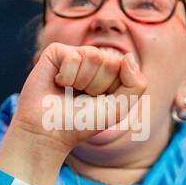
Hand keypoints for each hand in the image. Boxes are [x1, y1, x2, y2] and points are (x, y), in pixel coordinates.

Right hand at [11, 43, 146, 155]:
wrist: (49, 132)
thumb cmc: (82, 122)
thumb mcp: (119, 108)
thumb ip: (136, 84)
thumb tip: (128, 56)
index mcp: (110, 71)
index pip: (125, 66)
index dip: (113, 88)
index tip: (99, 101)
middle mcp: (92, 60)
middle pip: (110, 61)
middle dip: (98, 85)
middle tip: (81, 98)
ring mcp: (74, 54)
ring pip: (93, 56)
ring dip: (82, 81)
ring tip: (69, 91)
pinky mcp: (55, 52)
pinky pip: (74, 56)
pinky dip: (67, 76)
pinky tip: (57, 84)